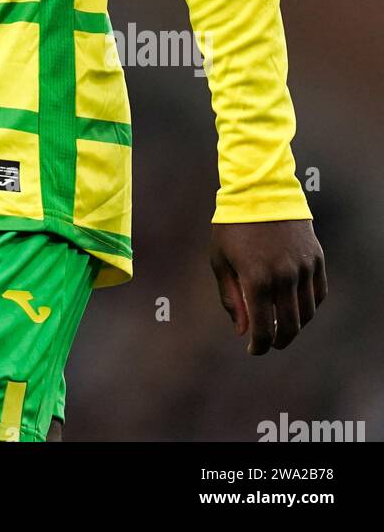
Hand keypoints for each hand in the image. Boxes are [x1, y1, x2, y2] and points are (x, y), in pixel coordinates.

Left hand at [210, 220, 325, 354]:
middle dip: (278, 341)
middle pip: (290, 327)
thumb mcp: (221, 260)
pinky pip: (318, 293)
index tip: (253, 350)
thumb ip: (232, 298)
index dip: (259, 346)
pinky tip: (296, 307)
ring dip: (295, 326)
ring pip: (307, 313)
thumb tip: (243, 330)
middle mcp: (284, 277)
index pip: (263, 329)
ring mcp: (303, 268)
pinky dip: (309, 306)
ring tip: (280, 325)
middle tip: (269, 342)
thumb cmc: (233, 226)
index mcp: (256, 279)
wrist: (259, 190)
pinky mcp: (316, 258)